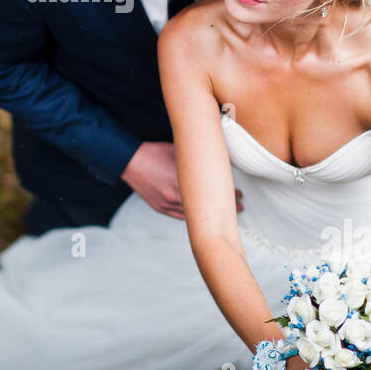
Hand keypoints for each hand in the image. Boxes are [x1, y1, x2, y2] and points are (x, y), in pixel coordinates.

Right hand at [120, 142, 242, 219]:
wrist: (129, 161)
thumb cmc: (154, 152)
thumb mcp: (180, 150)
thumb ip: (197, 158)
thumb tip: (215, 159)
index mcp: (183, 181)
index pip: (212, 192)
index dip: (228, 195)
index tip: (240, 195)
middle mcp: (176, 196)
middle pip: (206, 206)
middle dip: (224, 208)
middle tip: (241, 209)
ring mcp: (167, 204)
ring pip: (195, 215)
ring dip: (210, 215)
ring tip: (223, 215)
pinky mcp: (160, 207)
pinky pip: (180, 216)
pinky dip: (193, 217)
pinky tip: (202, 218)